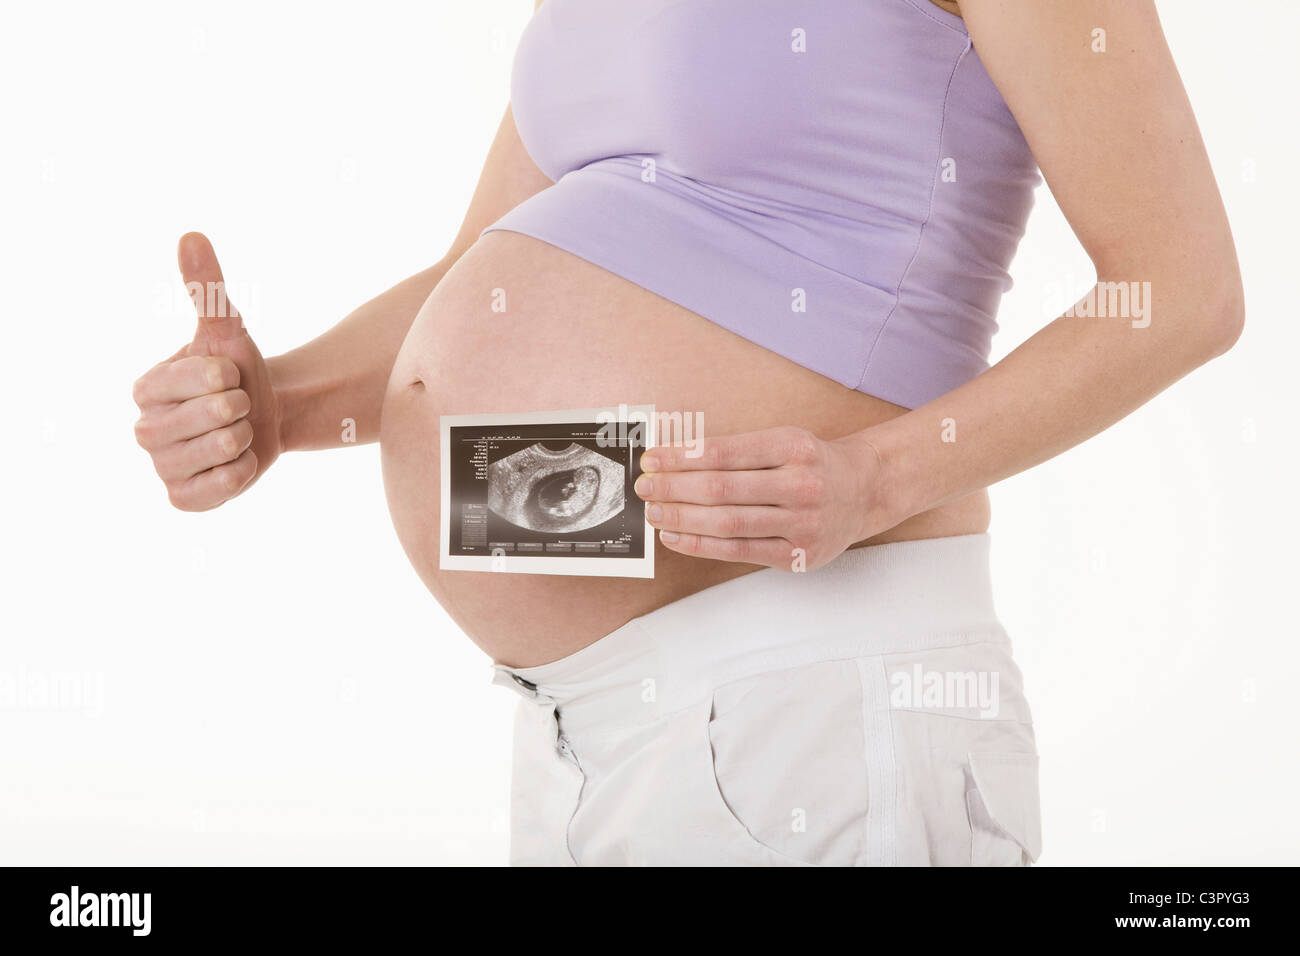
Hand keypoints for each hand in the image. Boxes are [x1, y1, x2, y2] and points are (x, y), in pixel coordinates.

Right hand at [132, 233, 281, 510]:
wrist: (264, 416)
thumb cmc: (238, 370)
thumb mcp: (226, 328)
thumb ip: (206, 287)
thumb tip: (191, 236)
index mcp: (147, 387)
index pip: (206, 378)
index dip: (231, 376)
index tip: (228, 376)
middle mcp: (144, 429)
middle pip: (215, 417)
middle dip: (242, 408)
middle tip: (236, 407)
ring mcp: (161, 466)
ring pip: (220, 452)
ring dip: (244, 439)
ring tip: (235, 432)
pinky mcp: (182, 498)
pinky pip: (219, 488)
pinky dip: (240, 473)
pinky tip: (235, 460)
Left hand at [634, 425, 890, 570]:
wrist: (864, 490)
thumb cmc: (812, 464)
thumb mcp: (783, 441)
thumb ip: (736, 451)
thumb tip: (675, 462)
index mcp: (792, 447)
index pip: (723, 453)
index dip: (680, 458)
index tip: (651, 460)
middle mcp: (800, 484)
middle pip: (721, 489)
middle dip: (673, 488)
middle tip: (644, 487)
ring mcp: (802, 523)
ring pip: (727, 523)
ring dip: (682, 518)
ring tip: (654, 512)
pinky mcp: (798, 554)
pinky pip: (739, 551)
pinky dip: (702, 545)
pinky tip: (677, 536)